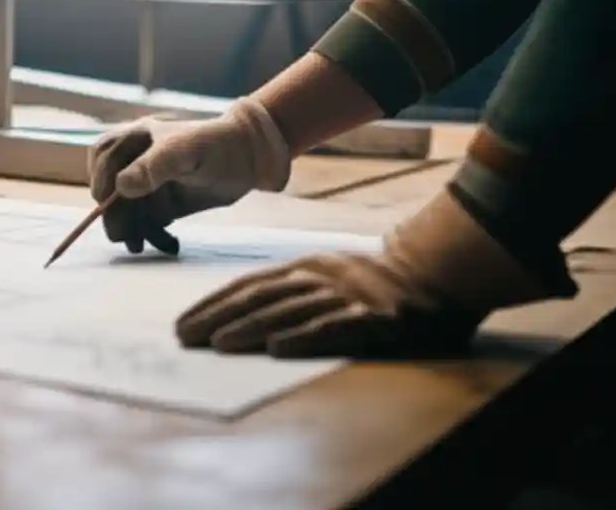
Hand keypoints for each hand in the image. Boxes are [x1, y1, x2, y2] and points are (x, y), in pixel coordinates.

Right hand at [87, 98, 289, 253]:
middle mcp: (138, 162)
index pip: (103, 157)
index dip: (100, 179)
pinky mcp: (163, 205)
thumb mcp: (185, 152)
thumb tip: (120, 187)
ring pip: (127, 210)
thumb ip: (153, 167)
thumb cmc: (217, 146)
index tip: (106, 203)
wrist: (251, 159)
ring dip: (131, 230)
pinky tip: (169, 244)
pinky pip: (146, 223)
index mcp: (137, 140)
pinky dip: (152, 236)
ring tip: (142, 247)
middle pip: (110, 189)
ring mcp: (150, 185)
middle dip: (115, 214)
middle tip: (124, 237)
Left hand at [174, 190, 576, 356]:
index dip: (212, 304)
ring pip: (289, 312)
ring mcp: (345, 295)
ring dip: (250, 328)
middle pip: (260, 298)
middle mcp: (318, 276)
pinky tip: (279, 348)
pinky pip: (335, 327)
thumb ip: (285, 292)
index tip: (181, 324)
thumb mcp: (323, 276)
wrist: (434, 276)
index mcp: (303, 267)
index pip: (247, 285)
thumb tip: (231, 317)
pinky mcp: (374, 318)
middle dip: (218, 318)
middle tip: (185, 337)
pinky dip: (304, 337)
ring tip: (218, 343)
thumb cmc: (369, 285)